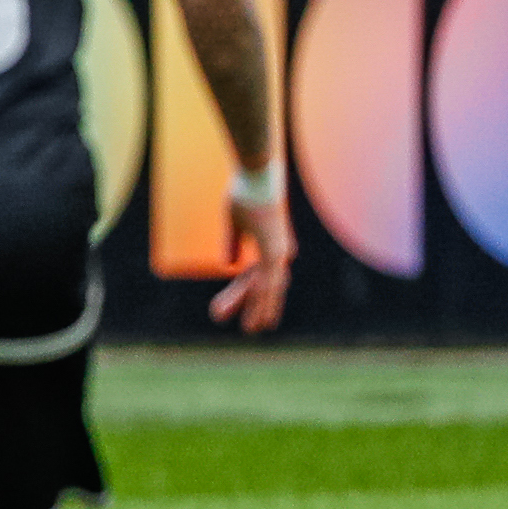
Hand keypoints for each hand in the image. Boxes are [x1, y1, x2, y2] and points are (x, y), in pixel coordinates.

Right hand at [213, 188, 295, 333]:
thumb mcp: (234, 222)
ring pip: (266, 290)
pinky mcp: (274, 254)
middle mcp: (279, 253)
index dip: (245, 293)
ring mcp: (279, 254)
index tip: (228, 307)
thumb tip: (229, 264)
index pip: (256, 276)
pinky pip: (265, 284)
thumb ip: (233, 243)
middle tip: (249, 330)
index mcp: (271, 245)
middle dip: (254, 308)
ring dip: (255, 310)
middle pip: (265, 287)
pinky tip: (258, 318)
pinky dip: (260, 302)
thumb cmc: (246, 192)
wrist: (257, 177)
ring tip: (250, 331)